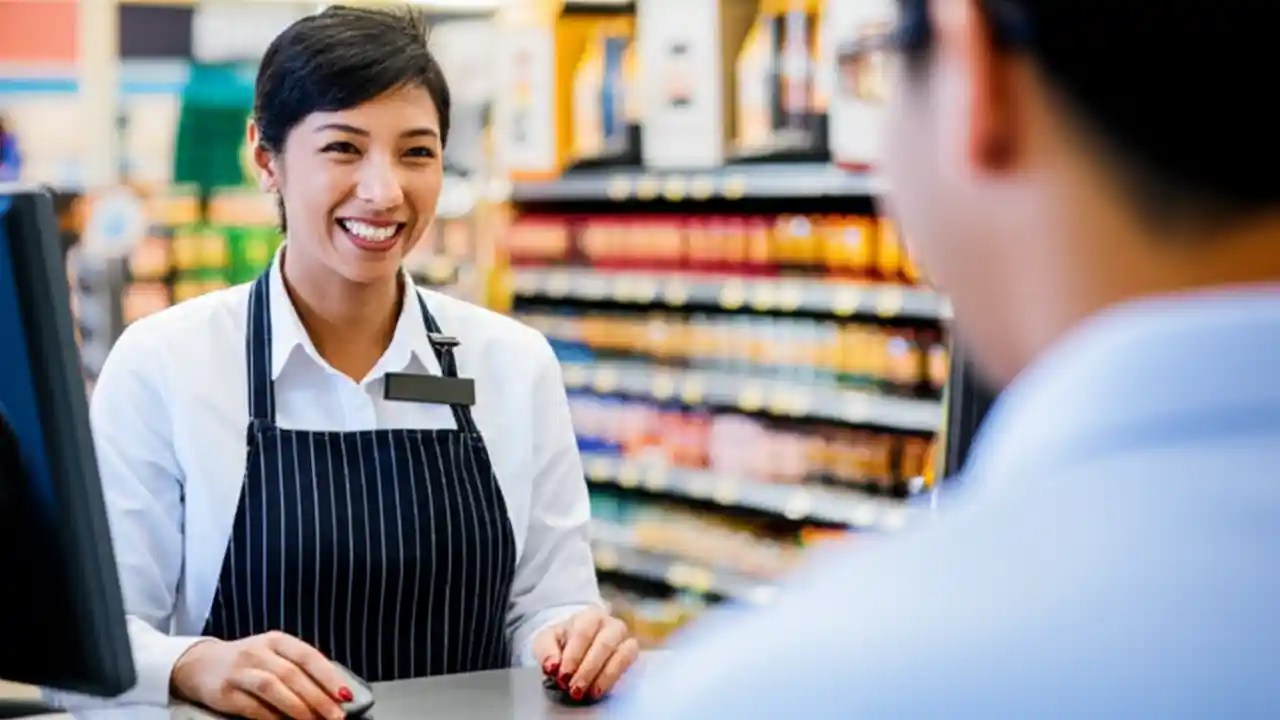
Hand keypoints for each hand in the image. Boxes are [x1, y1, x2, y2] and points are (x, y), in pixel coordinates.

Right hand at [170, 631, 351, 719]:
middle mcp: (258, 652)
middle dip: (318, 698)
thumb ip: (299, 668)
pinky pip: (253, 707)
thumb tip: (333, 695)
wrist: (198, 664)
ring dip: (298, 708)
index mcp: (277, 640)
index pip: (308, 656)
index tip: (346, 696)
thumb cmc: (248, 661)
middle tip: (336, 716)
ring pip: (274, 688)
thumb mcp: (273, 654)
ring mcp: (240, 671)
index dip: (329, 676)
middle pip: (293, 674)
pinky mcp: (225, 692)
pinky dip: (273, 718)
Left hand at [531, 607, 638, 701]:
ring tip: (588, 693)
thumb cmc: (562, 642)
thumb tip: (551, 666)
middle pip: (604, 644)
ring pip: (621, 654)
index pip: (583, 633)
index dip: (573, 656)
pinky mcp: (631, 654)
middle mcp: (610, 624)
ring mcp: (624, 638)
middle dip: (588, 670)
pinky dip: (613, 679)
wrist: (575, 648)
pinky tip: (598, 691)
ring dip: (604, 676)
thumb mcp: (546, 642)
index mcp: (589, 616)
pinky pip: (628, 664)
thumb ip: (546, 651)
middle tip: (574, 689)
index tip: (562, 676)